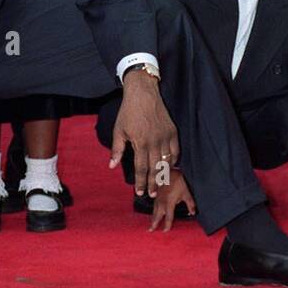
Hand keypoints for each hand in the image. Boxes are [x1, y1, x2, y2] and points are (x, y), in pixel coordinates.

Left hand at [109, 70, 179, 200]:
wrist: (143, 93)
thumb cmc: (128, 111)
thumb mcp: (118, 130)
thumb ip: (117, 149)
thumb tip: (112, 166)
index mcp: (140, 143)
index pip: (141, 168)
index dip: (140, 182)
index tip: (139, 192)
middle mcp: (155, 142)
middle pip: (155, 168)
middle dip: (153, 183)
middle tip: (153, 194)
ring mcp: (165, 137)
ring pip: (166, 162)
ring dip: (163, 175)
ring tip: (161, 184)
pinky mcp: (172, 131)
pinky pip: (175, 151)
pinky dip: (174, 160)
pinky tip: (170, 166)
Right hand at [149, 168, 196, 232]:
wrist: (171, 170)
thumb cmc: (179, 181)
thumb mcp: (187, 193)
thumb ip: (190, 204)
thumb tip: (193, 213)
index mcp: (169, 203)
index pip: (168, 217)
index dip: (167, 225)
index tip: (165, 231)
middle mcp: (162, 202)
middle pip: (157, 215)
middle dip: (154, 223)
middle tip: (151, 230)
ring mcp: (158, 197)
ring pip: (154, 210)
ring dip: (152, 218)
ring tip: (151, 225)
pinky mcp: (156, 193)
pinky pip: (154, 205)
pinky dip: (153, 210)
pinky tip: (153, 213)